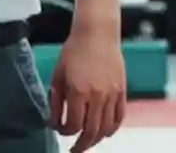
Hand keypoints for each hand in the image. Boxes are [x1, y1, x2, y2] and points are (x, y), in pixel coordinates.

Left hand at [49, 26, 126, 151]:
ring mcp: (112, 95)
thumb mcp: (57, 74)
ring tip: (86, 143)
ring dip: (96, 139)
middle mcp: (98, 96)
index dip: (64, 130)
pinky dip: (111, 128)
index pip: (73, 124)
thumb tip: (53, 119)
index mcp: (79, 91)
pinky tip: (103, 132)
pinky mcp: (122, 92)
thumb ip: (56, 99)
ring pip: (106, 128)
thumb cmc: (73, 51)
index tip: (58, 128)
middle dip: (80, 144)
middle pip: (91, 131)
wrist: (96, 35)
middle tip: (73, 150)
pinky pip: (119, 117)